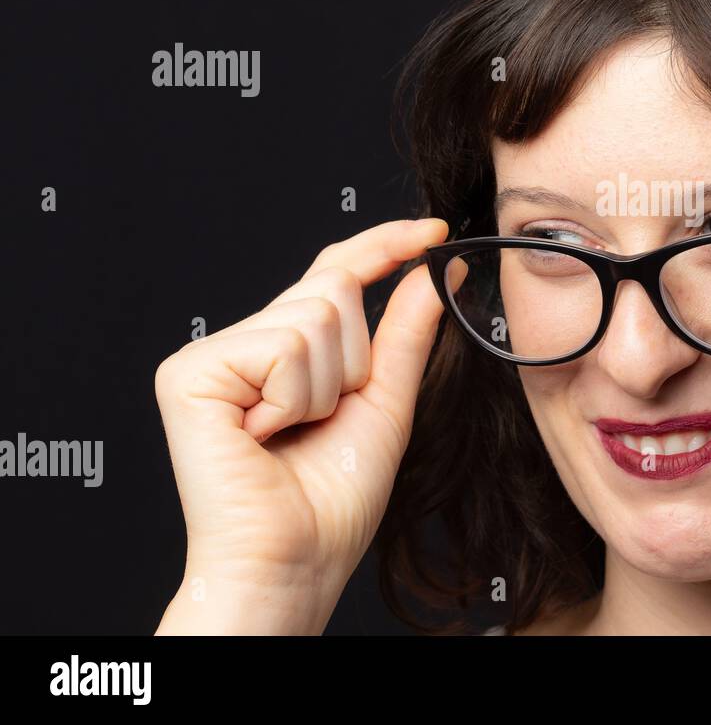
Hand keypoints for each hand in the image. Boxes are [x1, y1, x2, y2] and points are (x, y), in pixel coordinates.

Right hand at [153, 218, 452, 632]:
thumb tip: (436, 270)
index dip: (384, 246)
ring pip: (315, 317)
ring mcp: (211, 353)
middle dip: (355, 361)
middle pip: (333, 289)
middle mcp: (243, 341)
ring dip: (326, 387)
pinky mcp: (190, 372)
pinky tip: (264, 435)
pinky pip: (284, 346)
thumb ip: (405, 332)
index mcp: (284, 348)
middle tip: (325, 419)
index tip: (434, 231)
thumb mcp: (385, 402)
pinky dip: (295, 397)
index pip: (335, 272)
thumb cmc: (332, 501)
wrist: (294, 562)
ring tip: (293, 433)